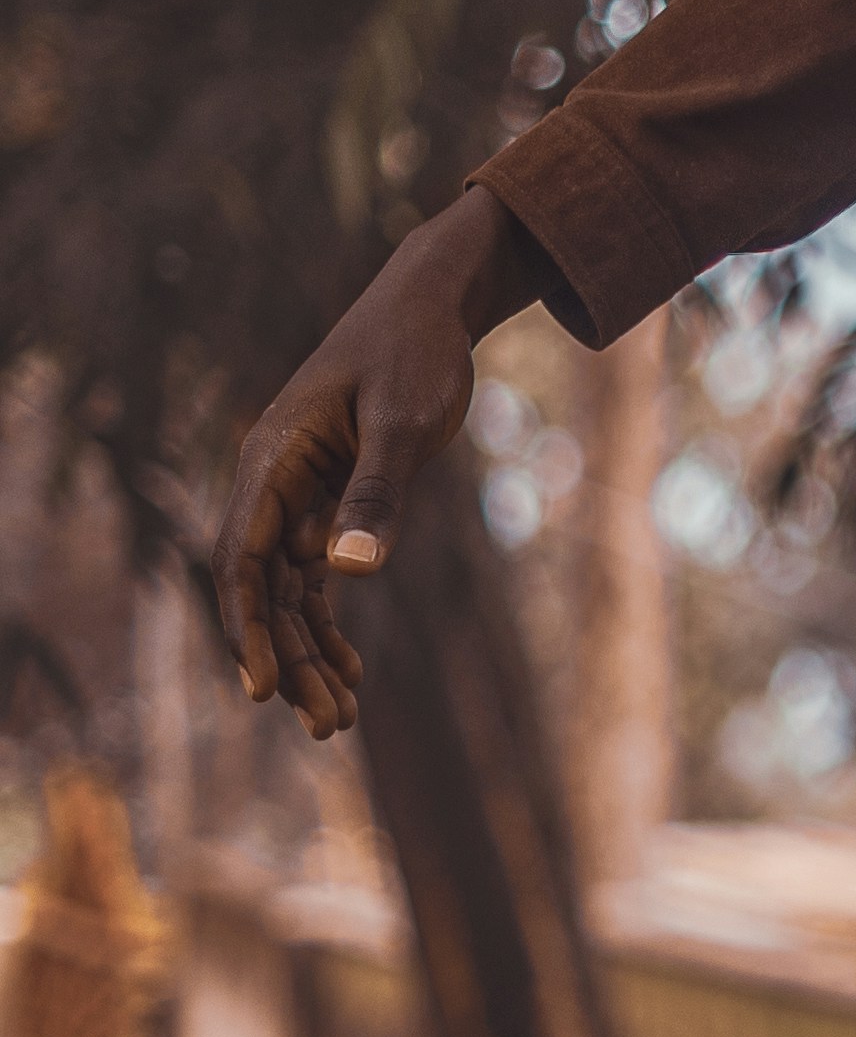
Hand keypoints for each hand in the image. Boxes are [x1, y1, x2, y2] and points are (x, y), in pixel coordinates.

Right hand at [215, 186, 550, 739]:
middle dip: (288, 661)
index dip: (247, 630)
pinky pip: (316, 577)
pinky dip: (329, 624)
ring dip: (310, 654)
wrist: (432, 308)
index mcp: (272, 460)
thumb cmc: (415, 354)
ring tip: (339, 721)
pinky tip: (353, 673)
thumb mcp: (404, 423)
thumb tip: (346, 573)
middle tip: (325, 728)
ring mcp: (298, 495)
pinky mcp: (331, 501)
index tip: (262, 691)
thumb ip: (378, 495)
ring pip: (289, 593)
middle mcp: (273, 483)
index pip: (243, 560)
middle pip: (263, 590)